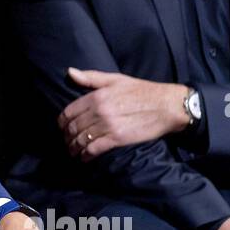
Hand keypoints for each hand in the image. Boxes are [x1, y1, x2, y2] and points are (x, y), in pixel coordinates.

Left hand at [59, 68, 189, 160]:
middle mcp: (99, 111)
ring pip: (81, 140)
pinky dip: (86, 155)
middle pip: (73, 128)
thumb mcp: (116, 79)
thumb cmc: (142, 91)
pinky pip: (94, 149)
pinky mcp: (117, 139)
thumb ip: (91, 78)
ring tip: (74, 151)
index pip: (69, 112)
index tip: (62, 128)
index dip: (62, 122)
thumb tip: (70, 72)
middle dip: (67, 137)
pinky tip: (84, 157)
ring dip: (74, 148)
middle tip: (67, 142)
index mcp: (96, 96)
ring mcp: (107, 126)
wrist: (167, 106)